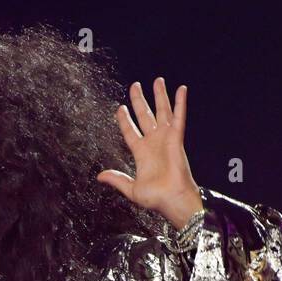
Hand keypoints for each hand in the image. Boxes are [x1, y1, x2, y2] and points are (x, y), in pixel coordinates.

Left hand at [97, 77, 203, 229]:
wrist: (172, 199)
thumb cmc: (155, 198)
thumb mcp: (131, 189)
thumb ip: (117, 180)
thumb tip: (100, 176)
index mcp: (141, 153)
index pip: (130, 131)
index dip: (125, 120)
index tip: (120, 108)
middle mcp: (153, 142)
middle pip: (144, 116)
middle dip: (139, 100)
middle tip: (135, 85)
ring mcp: (165, 139)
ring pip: (161, 112)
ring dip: (160, 96)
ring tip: (157, 80)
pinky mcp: (176, 138)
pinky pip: (179, 117)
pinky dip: (180, 103)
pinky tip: (181, 89)